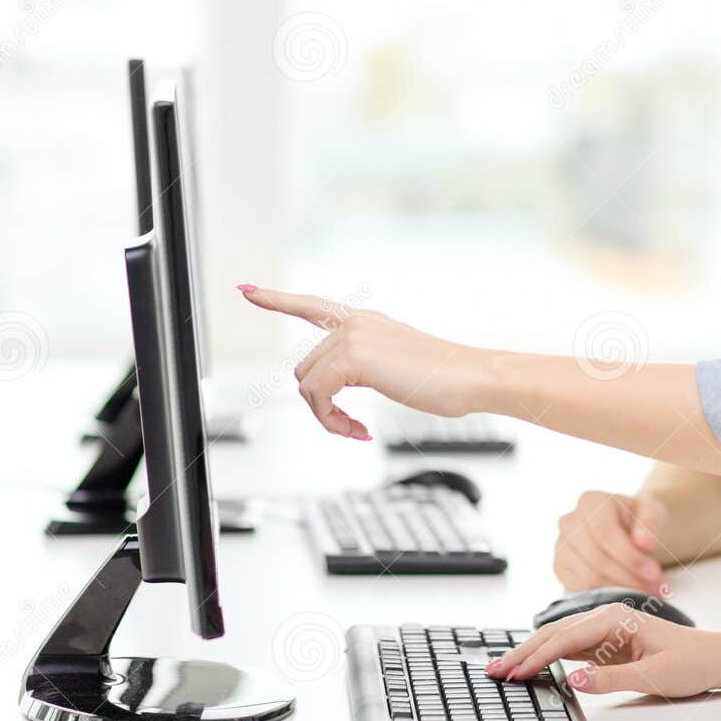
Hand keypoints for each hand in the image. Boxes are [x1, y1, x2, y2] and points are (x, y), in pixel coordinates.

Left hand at [239, 285, 491, 439]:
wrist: (472, 377)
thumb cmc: (445, 379)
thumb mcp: (396, 369)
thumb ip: (364, 368)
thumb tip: (336, 391)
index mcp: (366, 323)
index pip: (313, 306)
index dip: (278, 300)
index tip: (248, 291)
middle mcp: (356, 324)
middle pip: (306, 369)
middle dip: (321, 404)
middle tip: (350, 426)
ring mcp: (354, 337)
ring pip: (307, 385)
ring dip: (326, 416)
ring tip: (355, 429)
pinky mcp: (354, 357)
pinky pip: (318, 396)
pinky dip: (331, 421)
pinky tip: (358, 429)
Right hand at [487, 605, 720, 697]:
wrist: (717, 657)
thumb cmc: (692, 662)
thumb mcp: (654, 676)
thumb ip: (611, 678)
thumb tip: (571, 679)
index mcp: (618, 618)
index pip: (565, 638)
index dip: (536, 657)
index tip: (513, 673)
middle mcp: (608, 617)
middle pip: (555, 632)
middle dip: (522, 651)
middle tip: (493, 670)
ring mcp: (607, 628)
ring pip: (559, 637)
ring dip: (531, 652)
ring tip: (503, 667)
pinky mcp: (609, 640)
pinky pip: (571, 645)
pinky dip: (548, 654)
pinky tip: (532, 664)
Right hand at [554, 491, 670, 591]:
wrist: (631, 532)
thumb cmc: (642, 521)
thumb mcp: (655, 514)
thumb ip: (652, 523)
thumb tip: (642, 542)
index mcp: (591, 501)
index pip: (605, 534)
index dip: (630, 557)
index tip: (654, 574)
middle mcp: (570, 521)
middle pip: (596, 559)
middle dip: (628, 578)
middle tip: (655, 589)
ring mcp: (562, 545)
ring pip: (589, 578)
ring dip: (621, 591)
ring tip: (646, 593)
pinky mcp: (561, 568)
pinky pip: (580, 590)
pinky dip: (606, 597)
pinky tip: (627, 595)